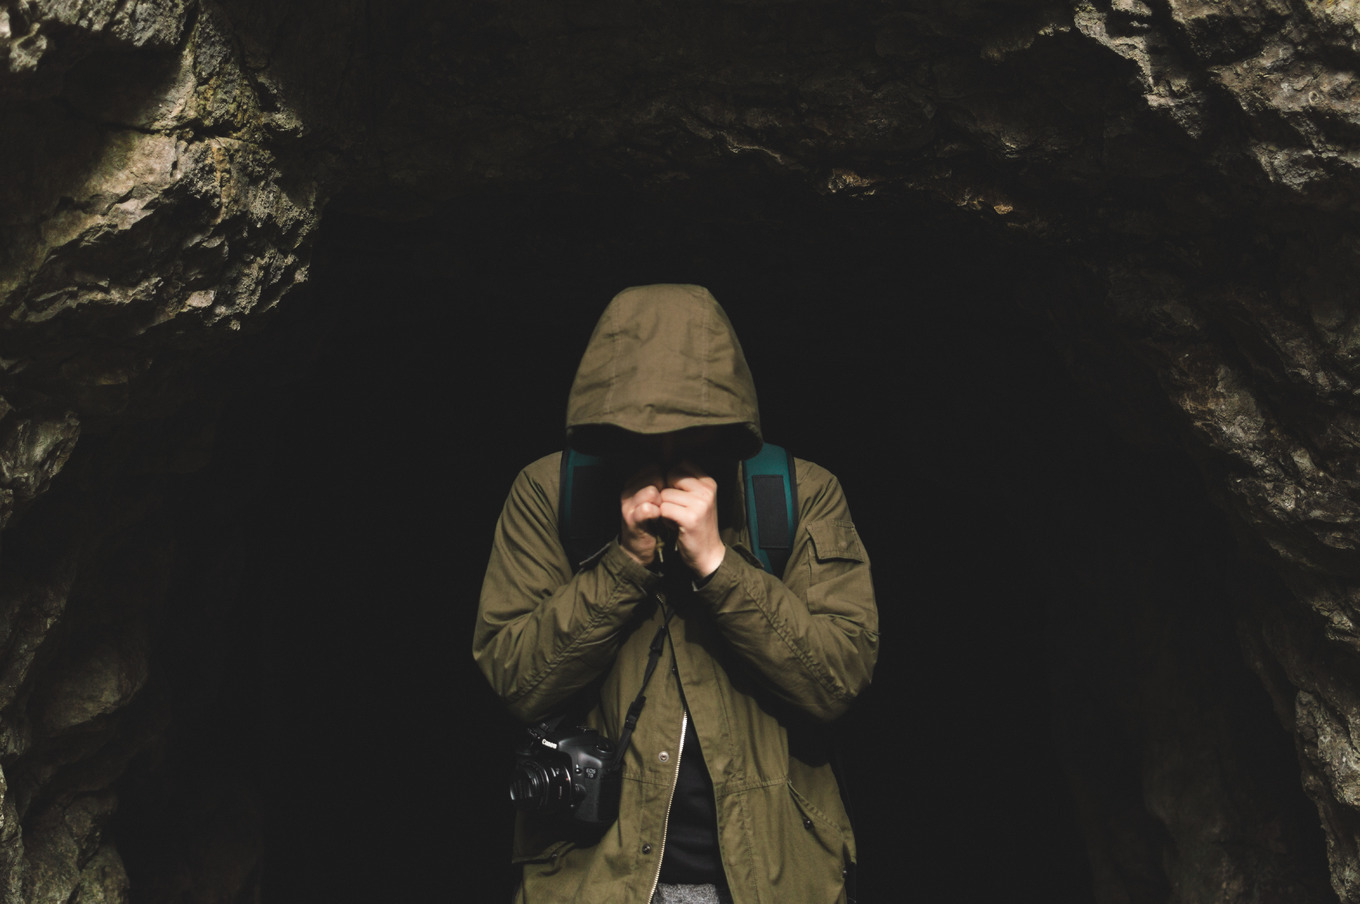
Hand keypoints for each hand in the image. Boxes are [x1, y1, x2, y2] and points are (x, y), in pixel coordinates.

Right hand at [619, 464, 664, 565]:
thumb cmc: (653, 519)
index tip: (670, 491)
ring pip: (651, 490)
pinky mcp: (631, 519)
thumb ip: (662, 481)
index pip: (654, 467)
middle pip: (654, 476)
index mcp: (634, 481)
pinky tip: (660, 517)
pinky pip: (647, 508)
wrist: (640, 546)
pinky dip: (658, 512)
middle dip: (666, 488)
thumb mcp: (656, 497)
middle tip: (667, 502)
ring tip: (664, 511)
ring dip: (663, 501)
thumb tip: (680, 465)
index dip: (668, 477)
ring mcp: (628, 504)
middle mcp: (628, 490)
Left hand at [659, 461, 724, 577]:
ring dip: (665, 508)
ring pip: (665, 494)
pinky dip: (664, 518)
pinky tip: (674, 525)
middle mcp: (707, 490)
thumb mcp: (697, 499)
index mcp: (709, 482)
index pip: (681, 464)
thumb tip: (666, 463)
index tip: (678, 495)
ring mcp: (700, 504)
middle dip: (667, 492)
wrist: (708, 552)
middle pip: (671, 477)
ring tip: (676, 518)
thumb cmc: (697, 524)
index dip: (672, 478)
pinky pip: (664, 509)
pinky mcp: (691, 518)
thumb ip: (686, 482)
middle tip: (676, 508)